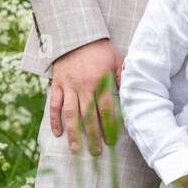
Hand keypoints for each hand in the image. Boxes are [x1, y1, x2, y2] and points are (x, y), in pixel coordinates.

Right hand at [49, 37, 122, 154]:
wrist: (76, 36)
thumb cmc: (100, 49)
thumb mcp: (117, 60)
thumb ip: (124, 77)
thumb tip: (133, 94)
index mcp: (101, 81)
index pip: (106, 109)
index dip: (109, 127)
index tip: (111, 141)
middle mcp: (84, 86)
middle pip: (88, 116)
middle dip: (92, 136)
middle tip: (96, 152)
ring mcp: (68, 86)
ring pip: (70, 114)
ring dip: (73, 133)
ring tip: (76, 149)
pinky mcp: (57, 84)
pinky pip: (54, 105)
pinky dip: (54, 120)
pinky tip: (57, 133)